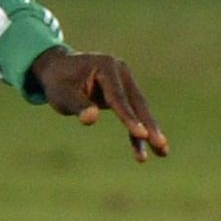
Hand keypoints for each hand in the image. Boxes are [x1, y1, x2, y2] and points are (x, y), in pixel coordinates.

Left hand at [27, 47, 169, 162]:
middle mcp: (121, 71)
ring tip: (163, 153)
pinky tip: (142, 150)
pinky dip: (136, 130)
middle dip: (148, 126)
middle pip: (136, 103)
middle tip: (161, 145)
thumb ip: (77, 105)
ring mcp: (125, 80)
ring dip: (149, 131)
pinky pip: (133, 113)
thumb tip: (90, 119)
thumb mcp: (60, 94)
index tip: (141, 134)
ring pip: (139, 109)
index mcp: (106, 67)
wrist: (57, 68)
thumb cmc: (58, 82)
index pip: (118, 97)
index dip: (128, 117)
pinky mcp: (124, 92)